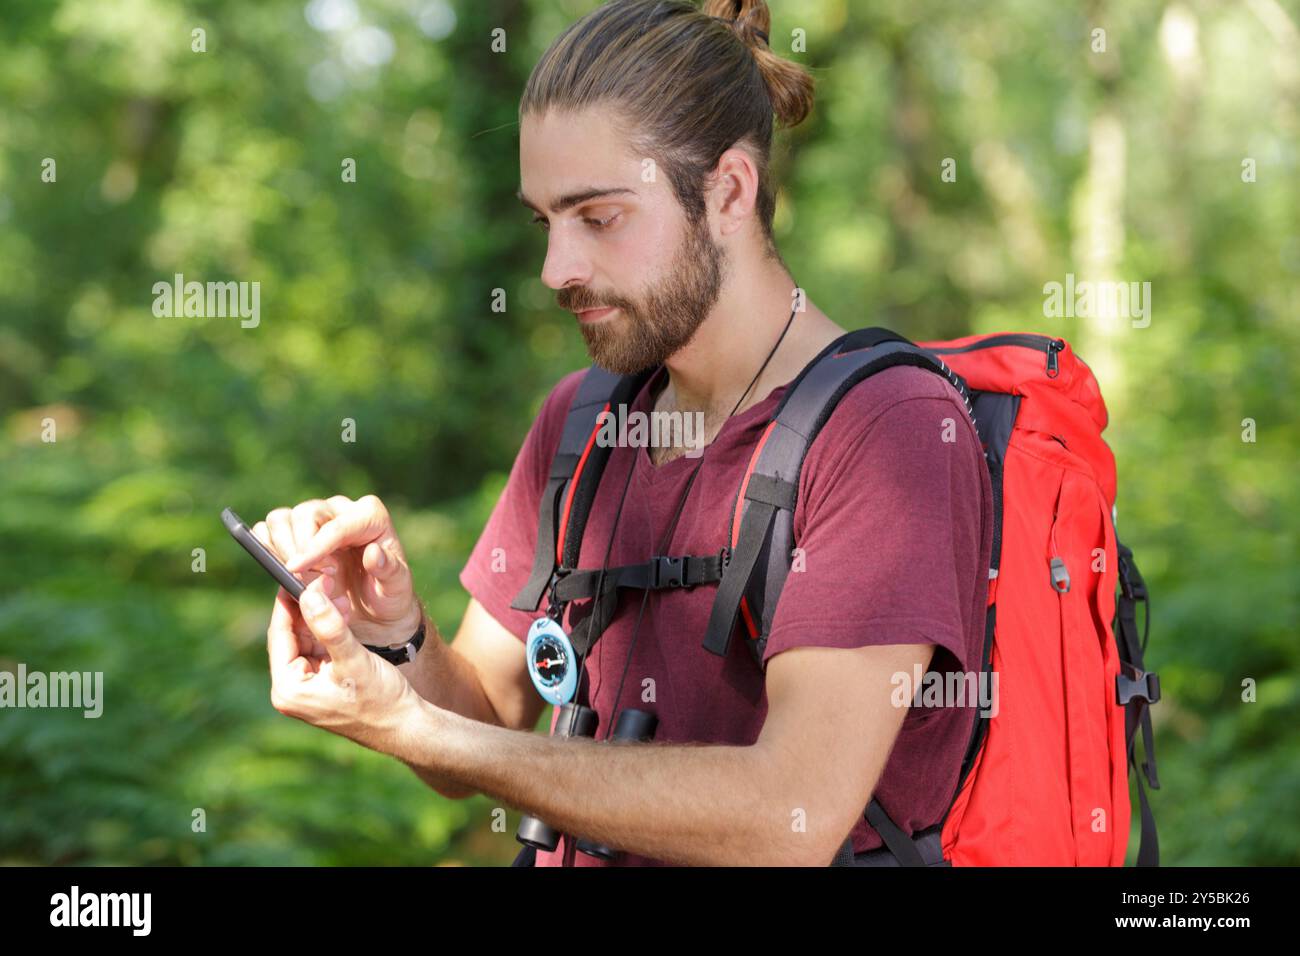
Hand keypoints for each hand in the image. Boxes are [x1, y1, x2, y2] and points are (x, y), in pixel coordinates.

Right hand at [251, 495, 420, 647]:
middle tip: (308, 581)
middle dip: (300, 549)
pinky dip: (266, 548)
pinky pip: (267, 529)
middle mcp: (341, 511)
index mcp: (371, 516)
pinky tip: (282, 570)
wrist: (375, 610)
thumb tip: (373, 553)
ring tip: (301, 578)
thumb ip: (390, 570)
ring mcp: (316, 520)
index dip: (315, 547)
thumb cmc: (389, 596)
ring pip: (282, 518)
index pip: (337, 524)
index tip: (299, 569)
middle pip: (305, 514)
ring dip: (282, 549)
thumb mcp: (396, 589)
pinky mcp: (295, 534)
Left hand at [267, 573, 420, 752]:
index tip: (296, 574)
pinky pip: (319, 651)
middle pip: (291, 636)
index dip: (288, 602)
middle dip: (309, 609)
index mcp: (289, 690)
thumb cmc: (381, 699)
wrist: (407, 726)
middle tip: (324, 581)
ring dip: (321, 618)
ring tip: (339, 596)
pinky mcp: (322, 687)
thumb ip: (329, 626)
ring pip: (307, 641)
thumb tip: (308, 594)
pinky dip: (330, 632)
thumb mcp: (353, 658)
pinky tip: (344, 615)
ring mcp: (306, 690)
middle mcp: (291, 692)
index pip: (280, 635)